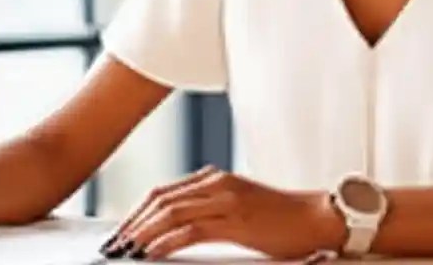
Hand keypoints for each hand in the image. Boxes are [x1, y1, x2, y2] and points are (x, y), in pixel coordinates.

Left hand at [102, 166, 344, 260]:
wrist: (318, 218)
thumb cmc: (283, 217)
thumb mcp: (240, 205)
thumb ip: (212, 208)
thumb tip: (180, 226)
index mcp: (215, 178)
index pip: (163, 192)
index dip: (137, 212)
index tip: (121, 231)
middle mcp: (217, 183)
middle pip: (160, 200)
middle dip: (132, 223)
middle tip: (114, 244)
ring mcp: (226, 200)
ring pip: (170, 213)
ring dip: (142, 233)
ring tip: (125, 251)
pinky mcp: (235, 220)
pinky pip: (190, 230)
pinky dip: (165, 242)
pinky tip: (152, 253)